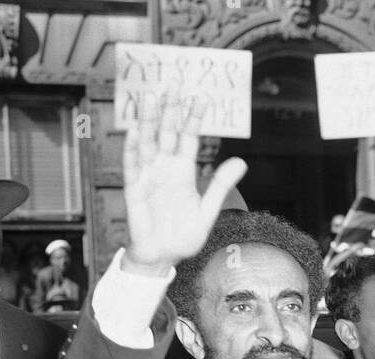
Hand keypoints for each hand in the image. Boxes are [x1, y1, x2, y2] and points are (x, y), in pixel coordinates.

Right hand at [121, 96, 245, 276]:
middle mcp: (165, 168)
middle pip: (166, 133)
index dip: (194, 119)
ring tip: (149, 98)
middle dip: (169, 110)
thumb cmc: (184, 235)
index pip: (189, 138)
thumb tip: (242, 161)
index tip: (201, 98)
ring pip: (147, 142)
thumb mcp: (208, 210)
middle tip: (173, 85)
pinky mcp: (134, 188)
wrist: (162, 256)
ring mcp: (148, 176)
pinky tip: (135, 131)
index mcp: (184, 171)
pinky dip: (133, 149)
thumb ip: (221, 184)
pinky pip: (133, 165)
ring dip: (147, 121)